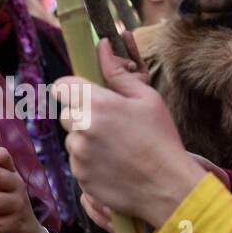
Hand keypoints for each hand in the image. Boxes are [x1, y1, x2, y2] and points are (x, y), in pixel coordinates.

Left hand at [54, 39, 206, 227]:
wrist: (168, 187)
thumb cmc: (161, 138)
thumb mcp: (146, 98)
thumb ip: (118, 72)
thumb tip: (102, 45)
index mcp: (97, 103)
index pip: (62, 87)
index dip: (73, 89)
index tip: (87, 95)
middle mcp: (82, 128)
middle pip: (67, 113)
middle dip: (83, 115)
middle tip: (111, 123)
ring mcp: (79, 155)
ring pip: (72, 139)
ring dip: (86, 140)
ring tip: (116, 147)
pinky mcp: (80, 177)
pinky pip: (77, 162)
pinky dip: (90, 161)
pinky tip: (114, 164)